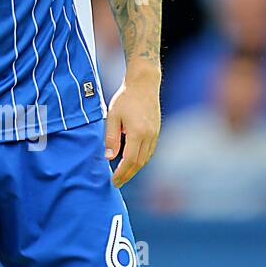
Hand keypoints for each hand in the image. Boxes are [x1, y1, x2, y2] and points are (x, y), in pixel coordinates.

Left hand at [104, 72, 160, 187]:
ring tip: (123, 174)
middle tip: (117, 183)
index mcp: (137, 133)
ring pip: (145, 158)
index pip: (129, 161)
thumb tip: (109, 157)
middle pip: (139, 163)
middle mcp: (149, 136)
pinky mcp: (156, 130)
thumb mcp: (113, 117)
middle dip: (127, 175)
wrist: (144, 83)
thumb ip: (111, 138)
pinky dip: (140, 159)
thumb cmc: (125, 98)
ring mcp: (155, 133)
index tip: (113, 181)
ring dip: (134, 168)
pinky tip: (132, 160)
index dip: (121, 173)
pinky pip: (149, 151)